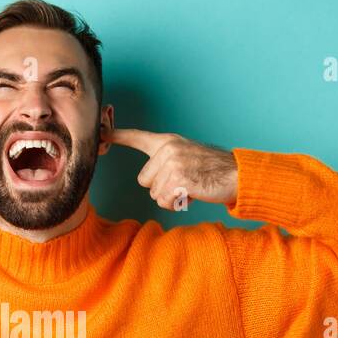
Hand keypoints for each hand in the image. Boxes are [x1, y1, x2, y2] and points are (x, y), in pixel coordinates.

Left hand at [107, 128, 237, 210]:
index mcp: (167, 142)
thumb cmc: (212, 169)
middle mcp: (168, 149)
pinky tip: (191, 194)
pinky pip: (164, 201)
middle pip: (144, 181)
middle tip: (183, 182)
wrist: (236, 174)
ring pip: (154, 194)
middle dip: (160, 188)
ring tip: (189, 187)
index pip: (138, 138)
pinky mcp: (179, 179)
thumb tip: (147, 179)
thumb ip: (165, 160)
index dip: (118, 136)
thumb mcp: (186, 155)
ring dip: (170, 197)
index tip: (101, 133)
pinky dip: (176, 204)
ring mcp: (173, 163)